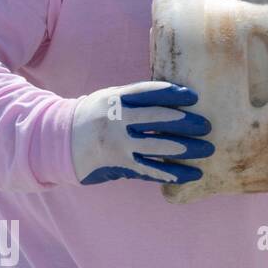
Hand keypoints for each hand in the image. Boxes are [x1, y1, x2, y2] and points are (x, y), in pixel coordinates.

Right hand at [71, 81, 212, 184]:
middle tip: (208, 126)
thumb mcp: (110, 99)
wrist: (59, 141)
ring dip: (187, 149)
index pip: (148, 93)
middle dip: (187, 122)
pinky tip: (193, 173)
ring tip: (208, 149)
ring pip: (159, 147)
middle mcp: (117, 121)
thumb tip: (175, 95)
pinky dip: (174, 173)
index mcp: (116, 100)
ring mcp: (119, 145)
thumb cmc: (94, 116)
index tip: (194, 97)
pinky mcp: (120, 165)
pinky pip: (151, 170)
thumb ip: (137, 98)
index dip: (172, 94)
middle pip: (158, 119)